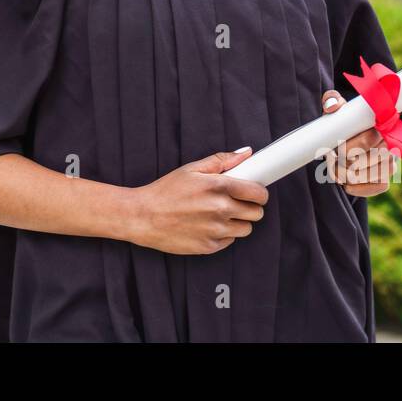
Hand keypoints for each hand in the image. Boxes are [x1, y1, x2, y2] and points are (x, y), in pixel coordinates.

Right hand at [126, 148, 268, 254]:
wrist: (142, 217)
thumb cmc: (165, 191)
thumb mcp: (191, 169)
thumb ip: (222, 160)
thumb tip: (246, 153)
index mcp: (218, 187)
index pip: (258, 193)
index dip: (259, 192)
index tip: (255, 192)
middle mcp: (220, 209)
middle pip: (257, 213)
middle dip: (250, 207)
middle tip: (236, 203)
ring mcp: (216, 230)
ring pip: (246, 229)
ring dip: (238, 222)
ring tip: (220, 214)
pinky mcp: (209, 246)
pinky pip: (230, 241)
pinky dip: (223, 234)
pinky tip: (208, 225)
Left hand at [320, 89, 395, 196]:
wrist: (349, 140)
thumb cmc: (343, 123)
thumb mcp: (337, 109)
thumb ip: (332, 101)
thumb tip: (332, 107)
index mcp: (379, 125)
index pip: (369, 139)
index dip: (347, 148)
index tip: (331, 151)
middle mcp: (389, 144)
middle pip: (367, 159)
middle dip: (343, 163)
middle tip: (330, 160)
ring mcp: (390, 163)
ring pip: (371, 174)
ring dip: (348, 176)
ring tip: (335, 170)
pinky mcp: (386, 179)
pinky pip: (377, 187)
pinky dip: (357, 187)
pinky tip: (346, 183)